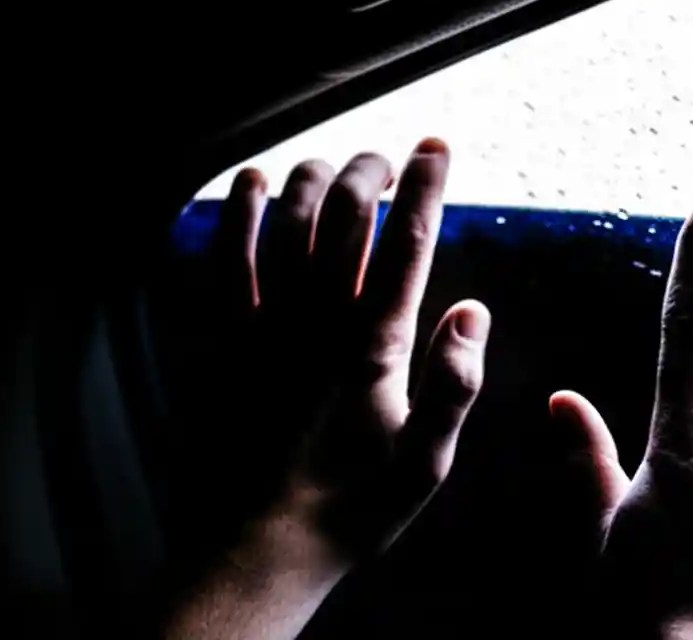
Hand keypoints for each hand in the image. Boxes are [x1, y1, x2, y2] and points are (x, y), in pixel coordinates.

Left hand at [166, 139, 489, 638]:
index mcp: (372, 346)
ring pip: (284, 220)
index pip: (407, 243)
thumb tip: (474, 312)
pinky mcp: (218, 339)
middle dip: (369, 170)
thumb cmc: (349, 509)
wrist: (256, 547)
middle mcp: (316, 321)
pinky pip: (222, 255)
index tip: (437, 146)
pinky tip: (251, 182)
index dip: (425, 186)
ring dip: (312, 178)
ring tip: (333, 165)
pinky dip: (238, 210)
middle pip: (344, 214)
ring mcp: (262, 324)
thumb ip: (454, 387)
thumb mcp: (426, 466)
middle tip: (388, 160)